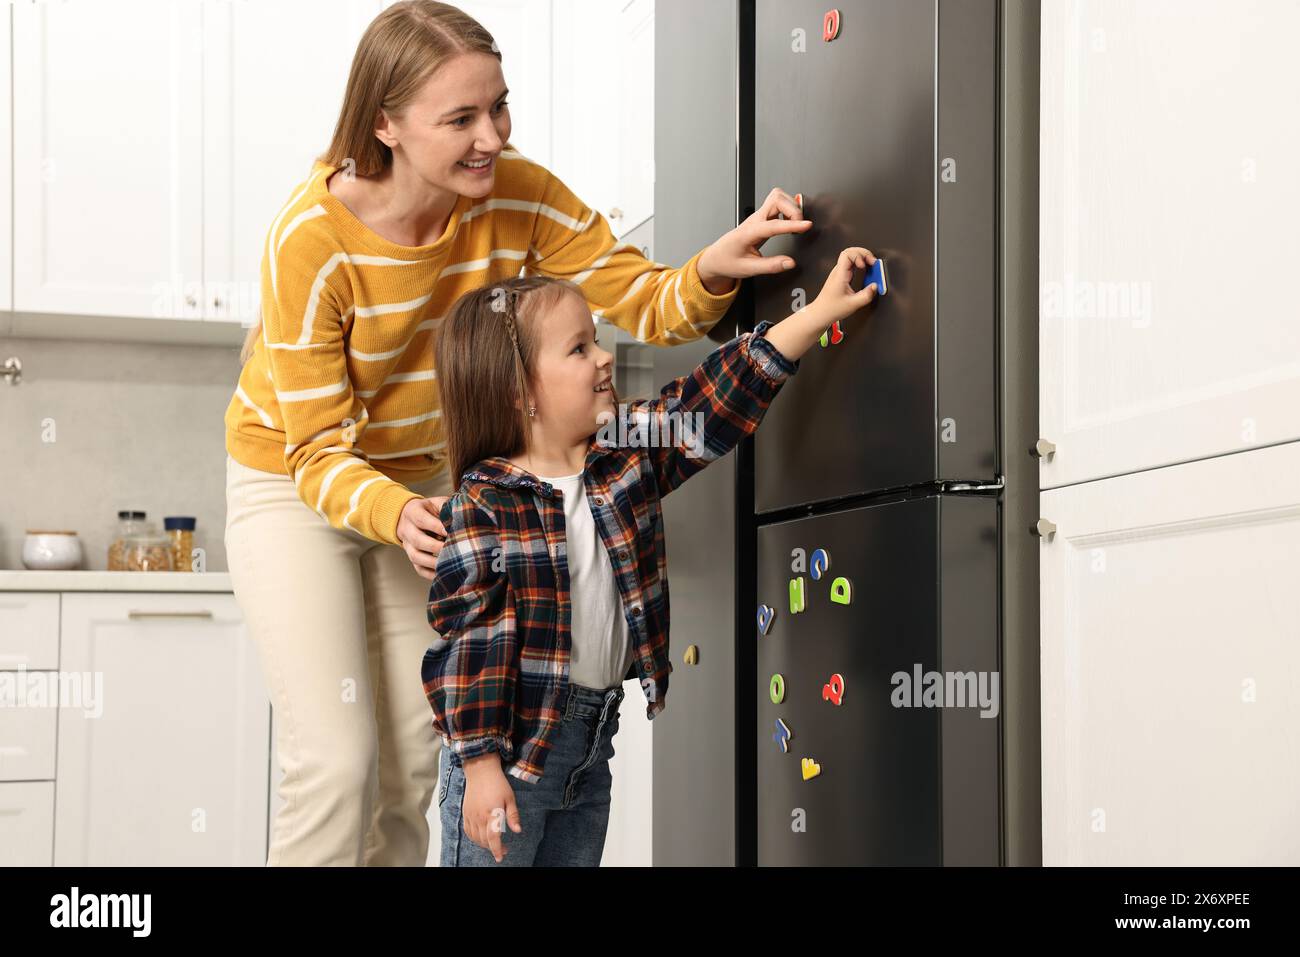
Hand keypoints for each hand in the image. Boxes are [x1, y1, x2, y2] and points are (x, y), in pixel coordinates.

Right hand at [398, 496, 448, 580]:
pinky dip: (430, 574)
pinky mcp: (412, 557)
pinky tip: (443, 574)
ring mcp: (407, 545)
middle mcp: (407, 529)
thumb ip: (447, 507)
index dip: (436, 526)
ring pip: (416, 556)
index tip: (451, 532)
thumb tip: (463, 516)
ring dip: (432, 562)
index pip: (422, 520)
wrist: (409, 517)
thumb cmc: (429, 509)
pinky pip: (419, 569)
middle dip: (435, 546)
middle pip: (417, 540)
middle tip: (452, 549)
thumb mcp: (437, 502)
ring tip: (449, 563)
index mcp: (413, 512)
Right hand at [462, 753, 522, 861]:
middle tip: (503, 849)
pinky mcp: (466, 813)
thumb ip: (513, 816)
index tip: (500, 857)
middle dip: (493, 848)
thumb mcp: (510, 798)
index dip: (496, 849)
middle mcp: (479, 817)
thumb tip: (518, 831)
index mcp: (492, 813)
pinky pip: (468, 831)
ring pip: (475, 838)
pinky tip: (481, 838)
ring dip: (484, 844)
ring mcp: (471, 815)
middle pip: (484, 840)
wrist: (481, 771)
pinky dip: (474, 838)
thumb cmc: (498, 783)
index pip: (493, 837)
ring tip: (493, 843)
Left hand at [697, 187, 812, 289]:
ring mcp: (757, 216)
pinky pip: (777, 203)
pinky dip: (788, 208)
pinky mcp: (761, 217)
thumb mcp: (749, 269)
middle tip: (800, 226)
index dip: (792, 225)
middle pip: (776, 199)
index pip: (773, 225)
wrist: (716, 257)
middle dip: (793, 210)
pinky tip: (789, 221)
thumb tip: (790, 263)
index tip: (806, 225)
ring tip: (796, 223)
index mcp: (748, 232)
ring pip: (777, 197)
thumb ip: (771, 266)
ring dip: (791, 206)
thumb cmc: (728, 261)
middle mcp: (754, 220)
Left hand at [760, 247, 879, 363]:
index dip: (859, 255)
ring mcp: (839, 273)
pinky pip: (850, 264)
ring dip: (861, 257)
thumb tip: (875, 286)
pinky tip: (865, 269)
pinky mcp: (841, 276)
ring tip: (870, 264)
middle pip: (850, 251)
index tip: (866, 265)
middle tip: (872, 262)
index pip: (848, 254)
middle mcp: (838, 272)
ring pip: (850, 256)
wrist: (820, 313)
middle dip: (863, 253)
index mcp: (839, 275)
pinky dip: (859, 263)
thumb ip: (866, 295)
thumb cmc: (831, 309)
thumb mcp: (853, 304)